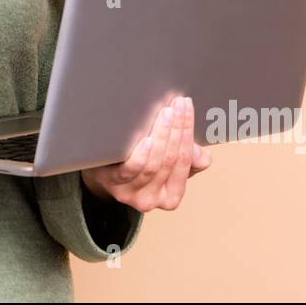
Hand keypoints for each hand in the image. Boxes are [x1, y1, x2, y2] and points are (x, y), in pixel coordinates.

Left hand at [81, 95, 211, 210]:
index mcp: (171, 197)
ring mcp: (131, 194)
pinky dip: (141, 155)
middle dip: (177, 129)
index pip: (186, 161)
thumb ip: (187, 159)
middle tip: (178, 104)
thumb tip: (203, 158)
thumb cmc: (139, 163)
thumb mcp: (166, 163)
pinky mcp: (112, 184)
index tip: (188, 108)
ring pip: (153, 164)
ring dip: (162, 136)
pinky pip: (130, 170)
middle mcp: (153, 200)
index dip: (188, 133)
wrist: (102, 172)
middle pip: (170, 160)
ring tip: (166, 114)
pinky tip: (146, 140)